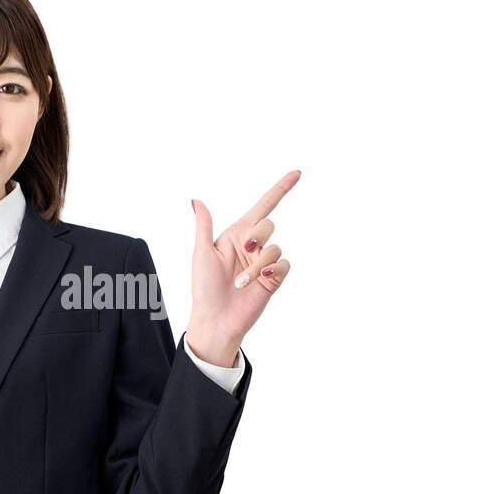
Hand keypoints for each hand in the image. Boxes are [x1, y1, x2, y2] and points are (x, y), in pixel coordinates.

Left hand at [185, 169, 298, 365]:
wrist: (216, 319)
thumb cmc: (204, 288)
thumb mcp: (202, 253)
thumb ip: (204, 226)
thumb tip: (196, 200)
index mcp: (236, 235)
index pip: (262, 206)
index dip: (280, 189)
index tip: (296, 174)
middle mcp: (252, 246)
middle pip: (268, 225)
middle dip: (257, 236)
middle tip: (245, 251)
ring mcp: (263, 262)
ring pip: (275, 248)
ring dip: (258, 264)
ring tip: (242, 281)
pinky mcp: (273, 278)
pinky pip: (284, 264)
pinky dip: (274, 269)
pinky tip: (263, 278)